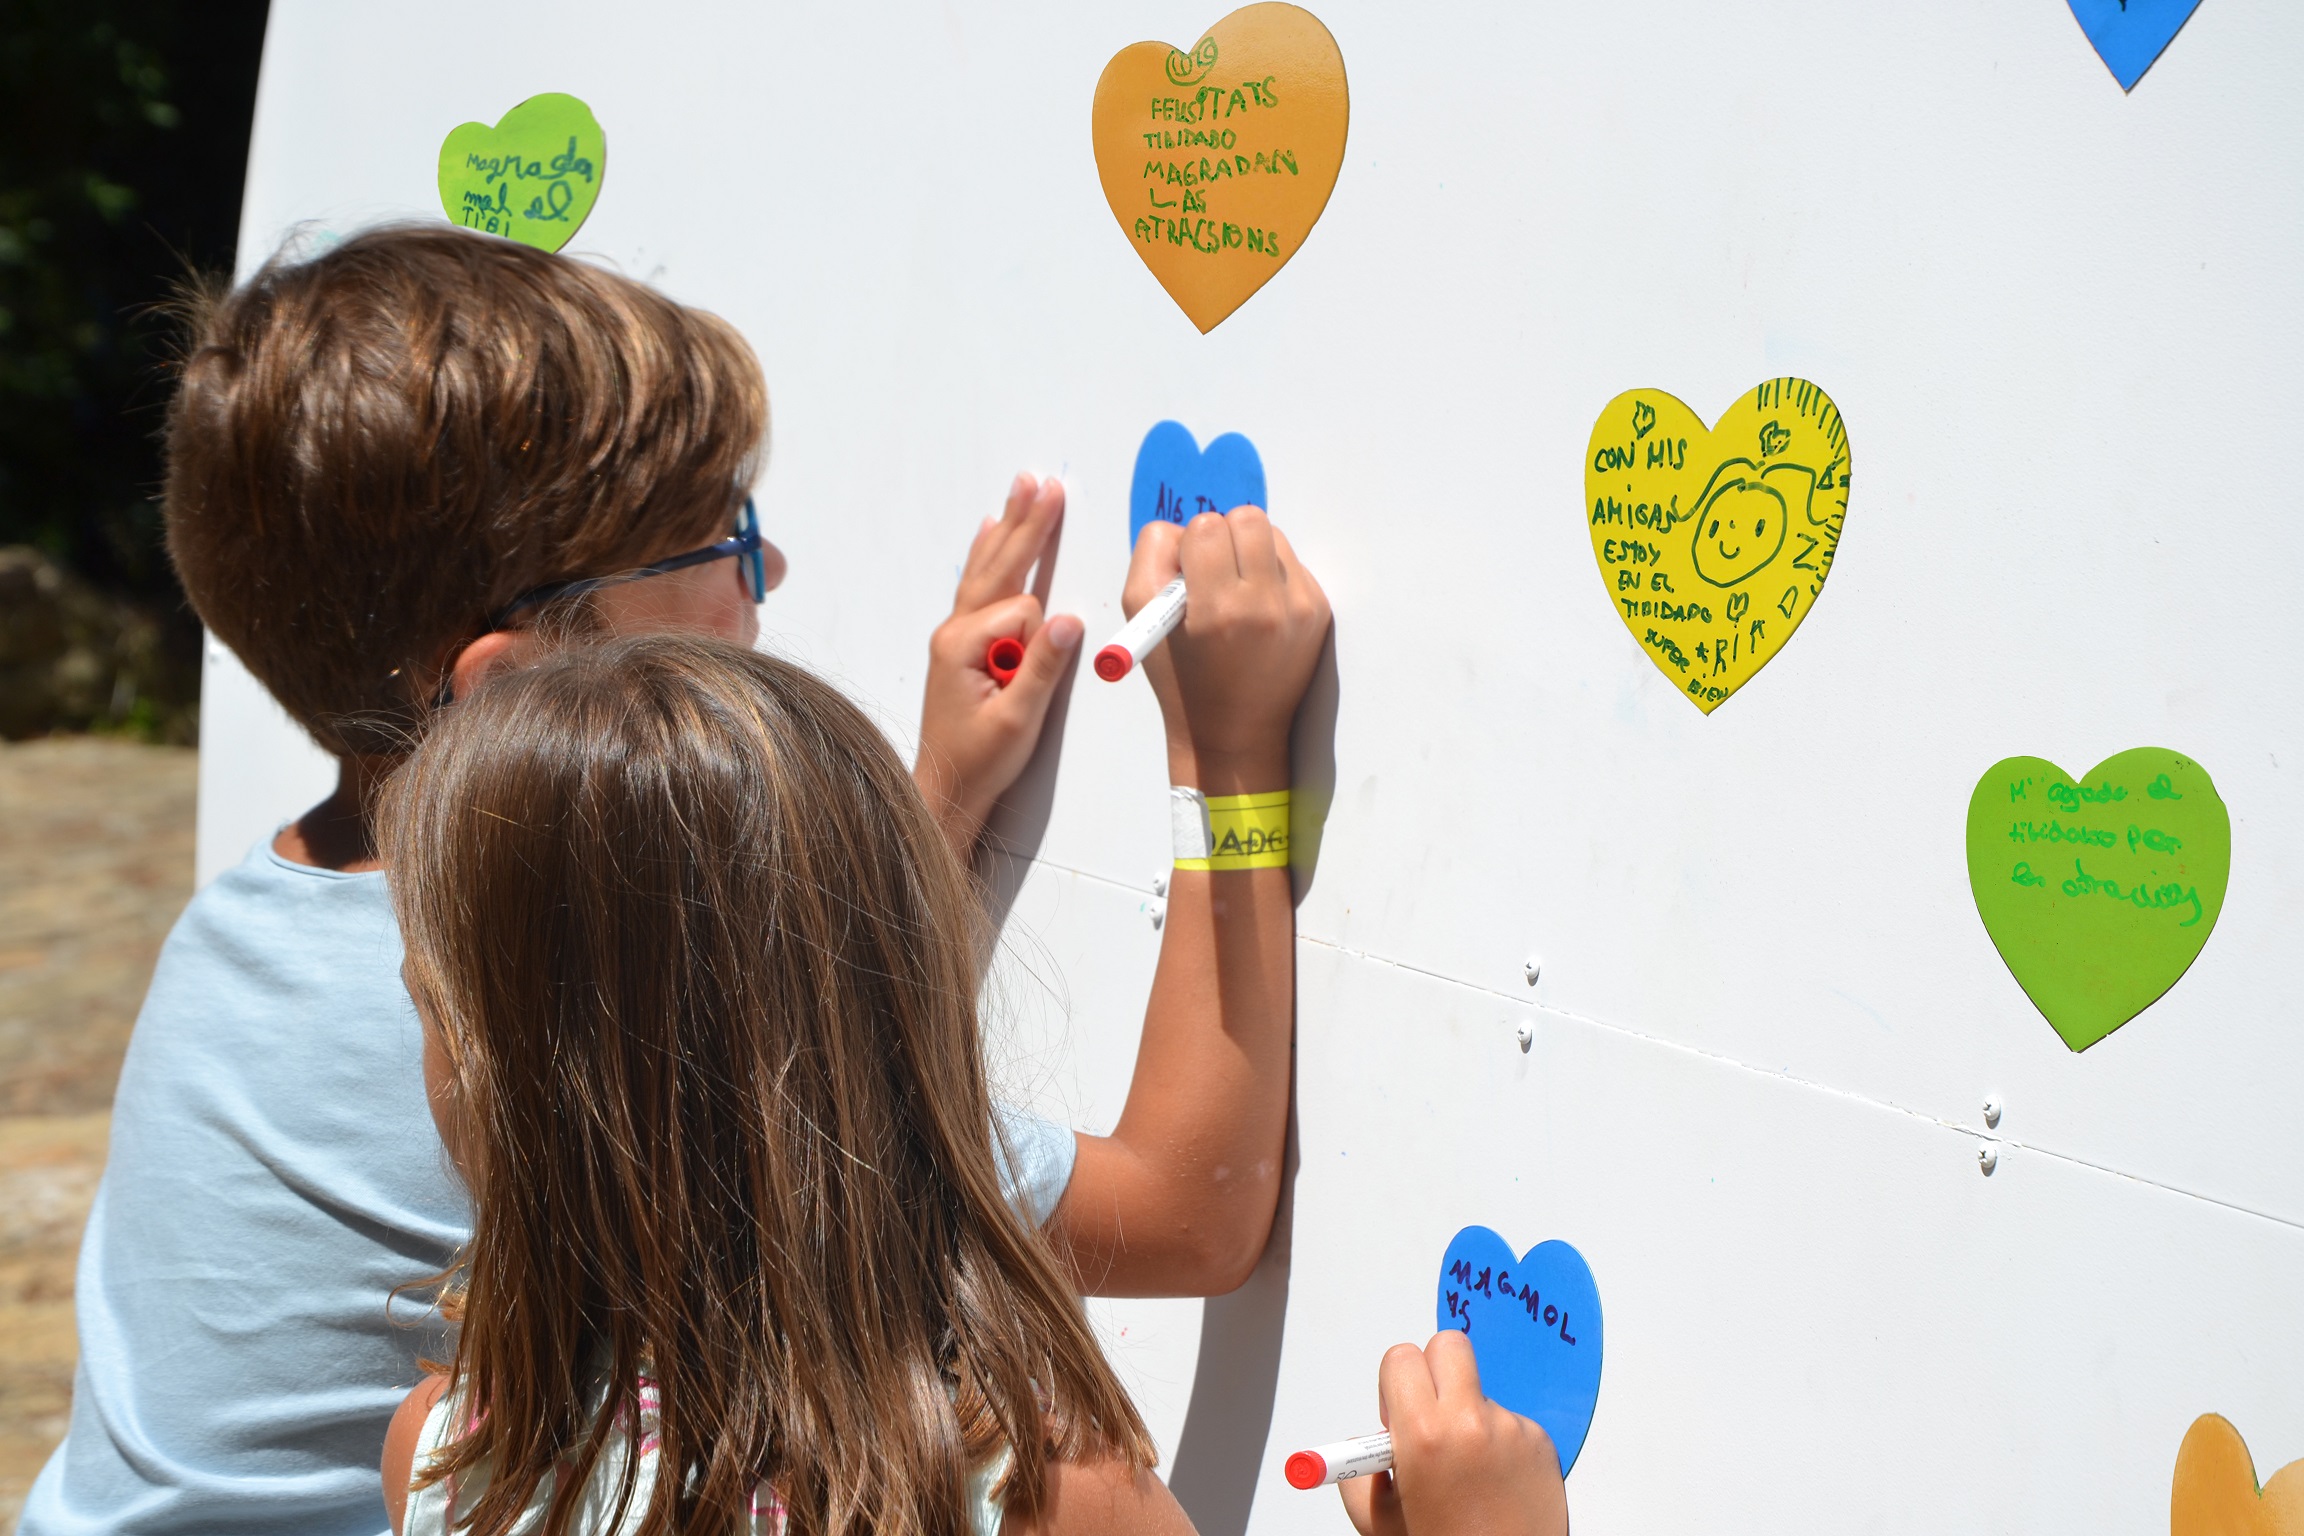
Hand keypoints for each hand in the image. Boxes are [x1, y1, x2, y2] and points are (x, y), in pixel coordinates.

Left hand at [915, 473, 1082, 854]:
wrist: (946, 789)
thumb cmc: (979, 762)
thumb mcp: (1018, 720)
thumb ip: (1044, 667)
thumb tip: (1071, 620)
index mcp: (962, 645)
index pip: (1023, 611)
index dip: (1041, 640)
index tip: (1032, 680)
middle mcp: (954, 631)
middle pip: (999, 567)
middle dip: (1026, 525)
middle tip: (1044, 483)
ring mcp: (954, 636)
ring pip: (988, 571)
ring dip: (1011, 531)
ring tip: (1024, 491)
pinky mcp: (960, 645)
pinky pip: (979, 588)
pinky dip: (992, 556)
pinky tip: (991, 531)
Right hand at [1123, 508, 1328, 793]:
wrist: (1236, 732)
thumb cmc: (1182, 676)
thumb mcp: (1140, 616)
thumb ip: (1153, 554)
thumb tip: (1186, 526)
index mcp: (1216, 611)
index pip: (1207, 526)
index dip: (1191, 544)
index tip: (1189, 573)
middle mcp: (1264, 607)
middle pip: (1248, 518)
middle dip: (1224, 536)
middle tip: (1214, 571)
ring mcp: (1299, 609)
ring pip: (1273, 534)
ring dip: (1250, 552)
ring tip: (1237, 592)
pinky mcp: (1318, 612)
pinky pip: (1291, 562)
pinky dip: (1271, 574)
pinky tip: (1258, 609)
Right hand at [1340, 1332, 1565, 1535]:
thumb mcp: (1377, 1520)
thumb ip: (1358, 1472)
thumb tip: (1362, 1443)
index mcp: (1424, 1436)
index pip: (1402, 1358)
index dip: (1394, 1383)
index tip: (1397, 1412)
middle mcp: (1471, 1423)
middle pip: (1448, 1346)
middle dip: (1433, 1371)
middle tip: (1429, 1411)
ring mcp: (1511, 1430)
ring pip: (1479, 1392)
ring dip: (1467, 1416)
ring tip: (1466, 1473)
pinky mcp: (1541, 1442)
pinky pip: (1509, 1421)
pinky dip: (1498, 1442)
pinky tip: (1493, 1482)